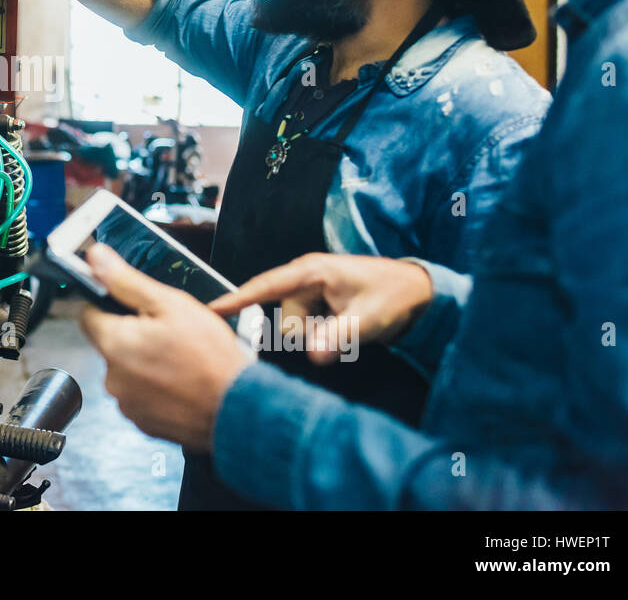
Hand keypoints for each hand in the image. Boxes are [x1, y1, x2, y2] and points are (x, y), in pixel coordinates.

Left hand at [78, 244, 254, 451]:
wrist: (238, 410)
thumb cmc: (209, 357)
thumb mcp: (171, 305)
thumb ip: (127, 281)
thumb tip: (95, 257)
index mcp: (114, 344)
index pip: (88, 315)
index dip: (109, 304)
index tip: (134, 305)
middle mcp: (112, 378)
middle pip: (111, 343)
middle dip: (134, 334)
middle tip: (170, 333)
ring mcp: (127, 404)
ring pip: (127, 370)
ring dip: (146, 362)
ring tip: (181, 360)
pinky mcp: (143, 423)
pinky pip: (141, 395)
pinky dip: (157, 388)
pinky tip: (182, 382)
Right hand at [208, 253, 432, 364]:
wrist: (418, 292)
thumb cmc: (392, 297)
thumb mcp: (368, 320)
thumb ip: (338, 337)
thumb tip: (313, 356)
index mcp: (311, 271)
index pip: (265, 286)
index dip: (236, 298)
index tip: (210, 309)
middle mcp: (305, 276)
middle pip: (286, 317)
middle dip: (310, 332)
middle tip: (345, 328)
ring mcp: (310, 289)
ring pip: (295, 325)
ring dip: (319, 333)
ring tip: (349, 324)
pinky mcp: (316, 301)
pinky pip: (306, 325)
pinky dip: (322, 332)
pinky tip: (344, 325)